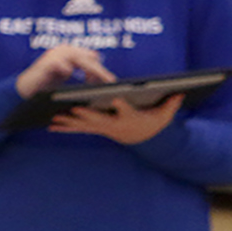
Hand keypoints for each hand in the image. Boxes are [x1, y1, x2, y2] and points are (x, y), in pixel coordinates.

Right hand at [15, 45, 115, 98]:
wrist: (24, 89)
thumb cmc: (45, 83)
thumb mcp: (65, 75)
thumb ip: (79, 70)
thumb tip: (99, 72)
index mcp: (69, 51)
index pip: (90, 57)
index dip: (100, 68)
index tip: (110, 81)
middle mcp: (64, 50)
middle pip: (88, 58)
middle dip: (100, 70)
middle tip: (111, 81)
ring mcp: (55, 55)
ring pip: (79, 60)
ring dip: (91, 70)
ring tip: (99, 81)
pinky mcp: (46, 63)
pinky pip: (61, 65)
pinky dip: (67, 70)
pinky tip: (74, 77)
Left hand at [50, 94, 181, 144]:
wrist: (143, 137)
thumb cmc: (153, 122)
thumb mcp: (164, 115)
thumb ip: (171, 104)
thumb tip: (180, 93)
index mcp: (130, 118)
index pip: (127, 111)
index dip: (123, 105)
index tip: (117, 98)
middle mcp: (114, 125)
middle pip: (99, 119)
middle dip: (87, 114)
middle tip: (73, 109)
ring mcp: (103, 128)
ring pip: (84, 125)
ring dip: (68, 123)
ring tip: (53, 119)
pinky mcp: (96, 129)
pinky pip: (79, 129)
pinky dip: (65, 127)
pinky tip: (51, 125)